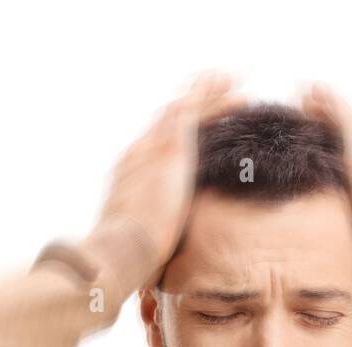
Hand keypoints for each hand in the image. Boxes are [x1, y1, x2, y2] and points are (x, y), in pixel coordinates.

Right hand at [91, 71, 248, 290]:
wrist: (117, 254)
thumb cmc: (126, 262)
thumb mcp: (140, 245)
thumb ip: (153, 239)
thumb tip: (160, 259)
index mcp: (130, 179)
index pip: (156, 147)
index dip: (176, 133)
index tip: (194, 126)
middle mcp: (136, 156)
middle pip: (167, 121)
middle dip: (191, 104)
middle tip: (212, 87)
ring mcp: (150, 149)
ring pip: (182, 109)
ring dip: (206, 92)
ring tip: (228, 78)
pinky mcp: (168, 149)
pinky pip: (194, 111)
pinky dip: (213, 96)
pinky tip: (234, 87)